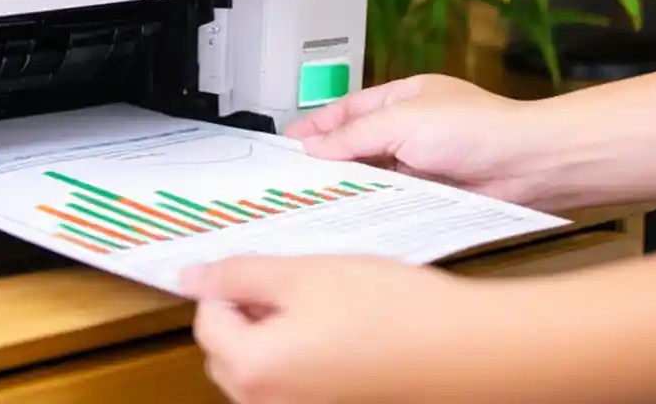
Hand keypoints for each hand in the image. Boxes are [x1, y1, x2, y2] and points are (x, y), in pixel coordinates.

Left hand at [181, 255, 490, 402]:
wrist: (464, 350)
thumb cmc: (392, 313)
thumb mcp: (303, 274)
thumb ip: (237, 276)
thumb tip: (191, 276)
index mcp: (252, 369)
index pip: (206, 320)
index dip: (226, 285)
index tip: (254, 266)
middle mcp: (267, 403)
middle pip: (226, 351)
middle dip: (244, 313)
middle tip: (287, 282)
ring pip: (257, 368)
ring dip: (271, 334)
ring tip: (318, 303)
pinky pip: (290, 382)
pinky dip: (298, 355)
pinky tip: (336, 328)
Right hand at [284, 74, 551, 206]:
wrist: (529, 164)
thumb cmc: (478, 128)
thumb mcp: (401, 121)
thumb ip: (354, 136)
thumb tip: (316, 149)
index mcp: (403, 97)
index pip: (348, 110)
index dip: (317, 126)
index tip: (290, 144)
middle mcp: (411, 128)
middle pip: (357, 144)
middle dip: (328, 159)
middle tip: (294, 177)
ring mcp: (422, 162)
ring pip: (374, 175)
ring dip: (350, 184)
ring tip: (316, 198)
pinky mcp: (433, 194)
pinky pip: (394, 199)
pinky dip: (374, 204)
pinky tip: (355, 213)